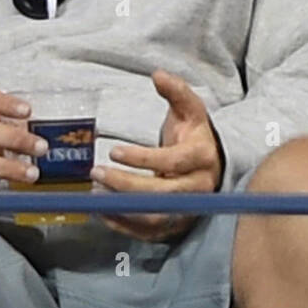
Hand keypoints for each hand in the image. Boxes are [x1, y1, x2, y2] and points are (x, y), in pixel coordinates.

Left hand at [92, 70, 221, 241]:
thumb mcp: (190, 110)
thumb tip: (158, 74)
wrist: (212, 167)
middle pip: (162, 194)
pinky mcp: (176, 226)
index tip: (113, 151)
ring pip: (154, 217)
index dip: (143, 158)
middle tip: (96, 173)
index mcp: (202, 156)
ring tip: (96, 192)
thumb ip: (176, 91)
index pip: (172, 161)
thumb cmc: (195, 136)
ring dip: (122, 208)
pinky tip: (103, 210)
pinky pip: (148, 232)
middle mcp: (199, 187)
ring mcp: (189, 210)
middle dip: (125, 185)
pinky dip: (123, 225)